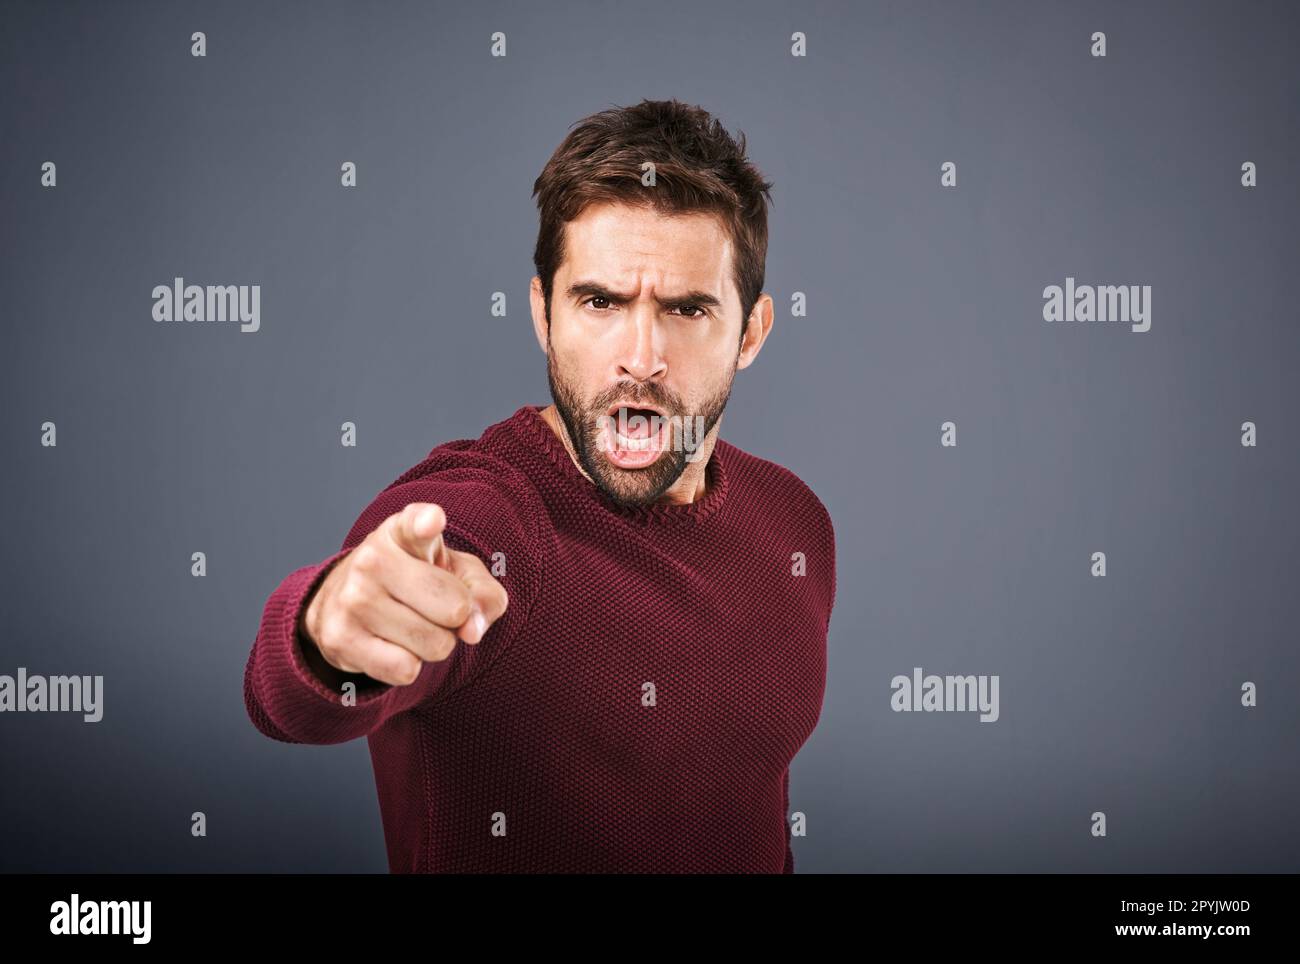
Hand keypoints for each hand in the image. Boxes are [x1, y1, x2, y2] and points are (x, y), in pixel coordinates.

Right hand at [301, 503, 508, 686]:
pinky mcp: (341, 640)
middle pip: (455, 609)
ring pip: (434, 645)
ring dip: (435, 645)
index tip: (432, 521)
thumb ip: (484, 593)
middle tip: (434, 607)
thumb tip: (472, 630)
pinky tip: (391, 645)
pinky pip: (406, 670)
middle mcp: (372, 559)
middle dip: (457, 618)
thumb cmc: (418, 582)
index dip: (427, 523)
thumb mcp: (457, 573)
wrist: (343, 604)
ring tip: (412, 624)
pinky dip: (410, 666)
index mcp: (402, 532)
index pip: (415, 524)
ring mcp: (352, 600)